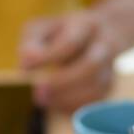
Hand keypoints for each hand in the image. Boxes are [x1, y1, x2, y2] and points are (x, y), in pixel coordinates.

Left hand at [18, 0, 133, 111]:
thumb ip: (30, 44)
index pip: (70, 42)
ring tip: (43, 100)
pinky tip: (56, 104)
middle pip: (90, 66)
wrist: (96, 35)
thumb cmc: (59, 34)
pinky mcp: (108, 86)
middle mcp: (103, 45)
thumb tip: (25, 65)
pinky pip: (94, 102)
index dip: (48, 57)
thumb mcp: (41, 29)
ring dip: (66, 99)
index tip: (25, 68)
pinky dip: (73, 106)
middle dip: (62, 83)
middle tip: (37, 93)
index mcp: (84, 26)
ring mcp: (109, 67)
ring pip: (95, 87)